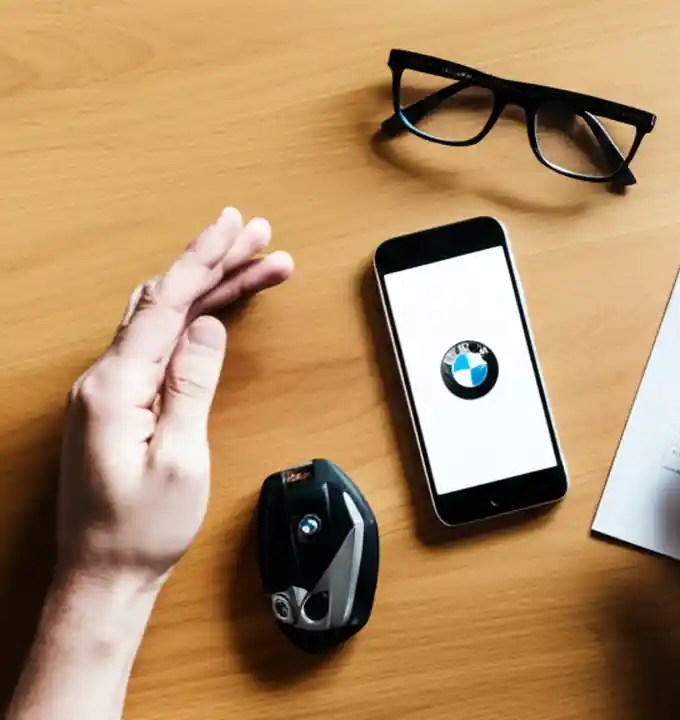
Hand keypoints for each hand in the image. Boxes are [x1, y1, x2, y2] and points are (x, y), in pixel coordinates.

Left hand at [58, 207, 292, 585]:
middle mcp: (103, 380)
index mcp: (114, 387)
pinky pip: (157, 344)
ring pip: (163, 318)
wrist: (104, 574)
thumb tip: (207, 328)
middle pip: (166, 301)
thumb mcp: (180, 459)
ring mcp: (108, 391)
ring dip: (208, 288)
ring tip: (254, 264)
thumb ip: (191, 386)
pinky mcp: (117, 404)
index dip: (203, 258)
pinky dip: (191, 318)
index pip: (165, 304)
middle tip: (260, 235)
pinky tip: (214, 310)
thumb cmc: (140, 529)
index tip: (233, 225)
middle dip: (216, 264)